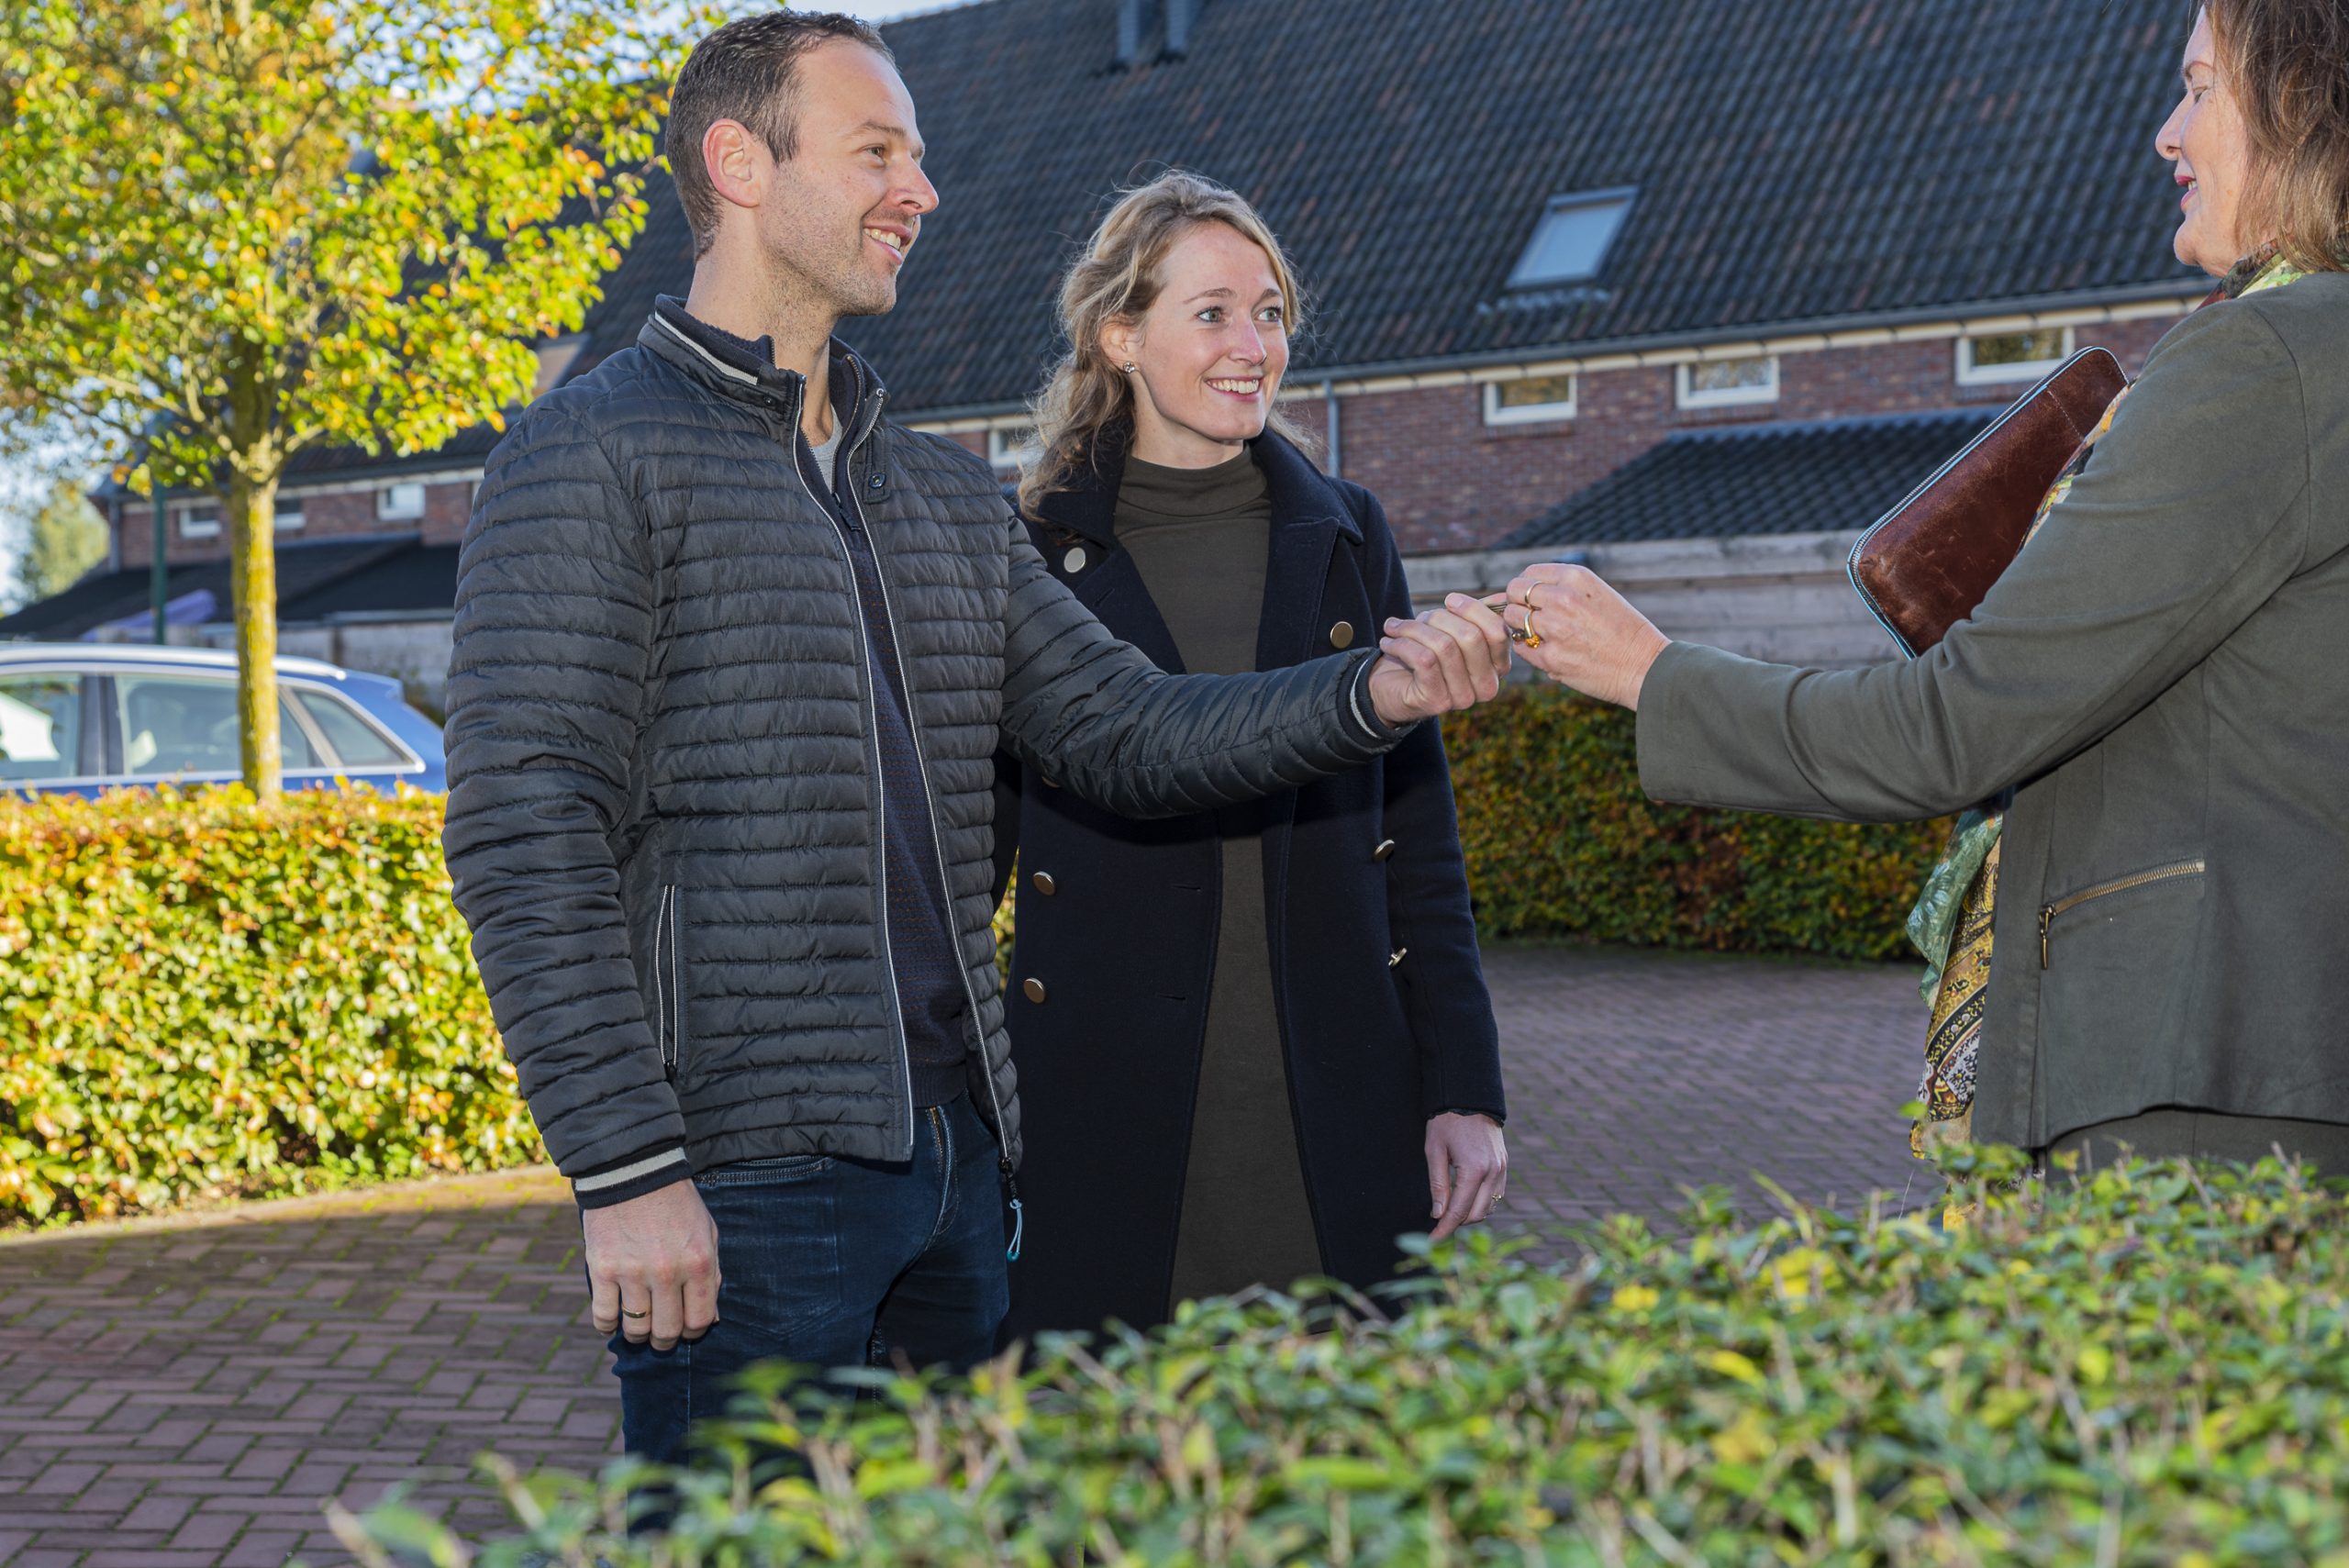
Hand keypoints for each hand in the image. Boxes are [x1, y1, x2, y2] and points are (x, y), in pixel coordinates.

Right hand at [581, 1179, 720, 1350]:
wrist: (635, 1171)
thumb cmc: (677, 1204)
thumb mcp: (707, 1233)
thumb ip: (711, 1276)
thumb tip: (711, 1320)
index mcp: (698, 1263)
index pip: (699, 1321)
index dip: (693, 1333)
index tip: (685, 1330)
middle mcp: (667, 1272)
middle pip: (666, 1331)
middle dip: (665, 1341)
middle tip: (660, 1337)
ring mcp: (632, 1272)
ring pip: (635, 1328)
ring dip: (637, 1335)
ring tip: (638, 1327)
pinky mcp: (602, 1268)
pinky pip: (603, 1315)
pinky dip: (607, 1325)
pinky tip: (613, 1320)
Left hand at [1367, 593, 1511, 725]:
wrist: (1388, 689)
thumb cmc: (1424, 654)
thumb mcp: (1452, 631)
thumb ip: (1478, 615)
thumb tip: (1502, 597)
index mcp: (1498, 667)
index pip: (1498, 632)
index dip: (1473, 609)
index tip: (1449, 600)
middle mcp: (1487, 687)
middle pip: (1471, 637)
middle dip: (1439, 618)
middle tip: (1418, 619)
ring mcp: (1464, 698)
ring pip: (1444, 646)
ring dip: (1414, 629)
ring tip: (1396, 628)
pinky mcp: (1437, 702)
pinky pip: (1424, 660)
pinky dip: (1401, 644)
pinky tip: (1388, 642)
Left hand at [1426, 1112, 1506, 1239]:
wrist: (1469, 1097)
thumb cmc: (1446, 1123)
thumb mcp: (1434, 1151)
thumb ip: (1437, 1185)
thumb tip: (1438, 1214)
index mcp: (1474, 1170)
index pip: (1459, 1211)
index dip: (1445, 1229)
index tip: (1433, 1241)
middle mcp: (1493, 1172)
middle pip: (1476, 1214)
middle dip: (1457, 1224)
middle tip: (1439, 1225)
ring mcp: (1502, 1169)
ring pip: (1488, 1207)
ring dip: (1470, 1214)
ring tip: (1450, 1212)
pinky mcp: (1505, 1165)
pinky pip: (1496, 1195)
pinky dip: (1481, 1202)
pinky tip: (1466, 1199)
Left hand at [1490, 564, 1669, 708]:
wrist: (1644, 666)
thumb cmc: (1622, 630)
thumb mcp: (1597, 593)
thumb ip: (1563, 588)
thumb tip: (1521, 591)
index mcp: (1576, 578)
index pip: (1528, 574)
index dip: (1526, 588)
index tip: (1533, 600)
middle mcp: (1562, 598)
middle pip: (1514, 592)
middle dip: (1518, 604)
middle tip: (1531, 617)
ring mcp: (1554, 628)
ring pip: (1512, 619)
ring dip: (1520, 626)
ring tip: (1540, 634)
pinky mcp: (1550, 658)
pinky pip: (1521, 647)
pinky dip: (1528, 649)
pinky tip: (1548, 651)